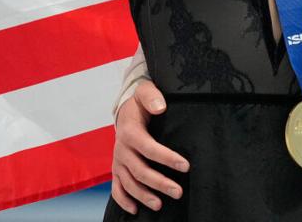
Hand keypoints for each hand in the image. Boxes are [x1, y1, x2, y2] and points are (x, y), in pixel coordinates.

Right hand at [110, 80, 187, 212]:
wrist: (125, 110)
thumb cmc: (140, 102)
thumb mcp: (145, 92)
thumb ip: (152, 97)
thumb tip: (160, 106)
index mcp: (130, 131)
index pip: (149, 148)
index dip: (166, 158)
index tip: (185, 166)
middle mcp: (122, 148)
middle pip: (139, 170)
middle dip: (159, 183)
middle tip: (178, 191)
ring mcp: (118, 161)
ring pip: (129, 182)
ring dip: (143, 195)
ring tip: (160, 205)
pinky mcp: (116, 169)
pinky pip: (116, 188)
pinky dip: (124, 200)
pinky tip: (135, 210)